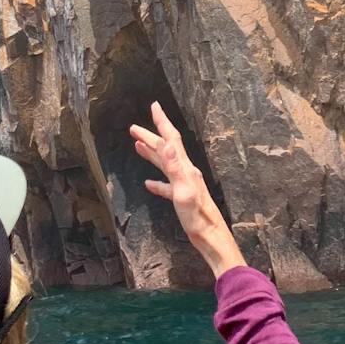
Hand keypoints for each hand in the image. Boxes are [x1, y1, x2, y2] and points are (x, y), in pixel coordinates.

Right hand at [129, 101, 243, 278]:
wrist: (210, 237)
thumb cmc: (197, 217)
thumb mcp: (184, 191)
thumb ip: (175, 167)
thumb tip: (168, 144)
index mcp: (185, 168)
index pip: (171, 139)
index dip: (162, 122)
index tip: (154, 106)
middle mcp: (185, 172)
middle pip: (165, 149)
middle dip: (151, 136)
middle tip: (134, 127)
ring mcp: (183, 185)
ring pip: (164, 164)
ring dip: (151, 153)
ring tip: (137, 145)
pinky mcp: (181, 198)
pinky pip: (166, 185)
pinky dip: (156, 182)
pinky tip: (148, 183)